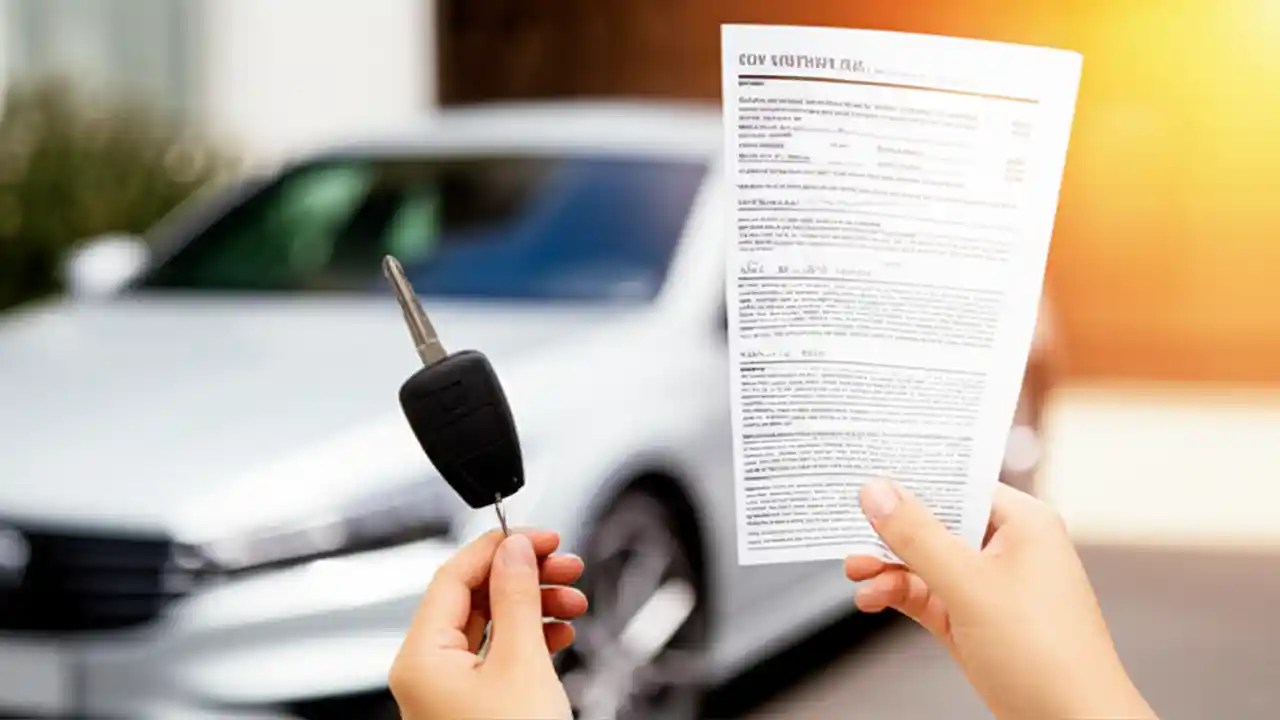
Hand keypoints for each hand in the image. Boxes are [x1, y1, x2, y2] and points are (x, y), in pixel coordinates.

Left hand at [390, 529, 585, 719]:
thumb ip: (516, 599)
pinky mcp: (473, 704)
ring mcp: (448, 690)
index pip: (454, 575)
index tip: (539, 537)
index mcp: (421, 658)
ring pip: (491, 625)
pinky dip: (529, 639)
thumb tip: (514, 551)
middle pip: (474, 597)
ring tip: (571, 601)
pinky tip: (558, 632)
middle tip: (564, 565)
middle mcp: (427, 672)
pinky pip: (498, 655)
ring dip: (534, 606)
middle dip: (526, 577)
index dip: (500, 548)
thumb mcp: (521, 663)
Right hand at [846, 479, 1155, 719]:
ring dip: (888, 566)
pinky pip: (927, 594)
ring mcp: (991, 586)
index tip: (866, 476)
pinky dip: (898, 594)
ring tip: (856, 574)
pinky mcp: (976, 619)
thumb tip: (878, 491)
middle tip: (849, 530)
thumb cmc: (1048, 658)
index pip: (958, 482)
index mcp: (1023, 523)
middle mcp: (1008, 548)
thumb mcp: (970, 586)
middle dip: (890, 532)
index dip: (912, 479)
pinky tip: (872, 599)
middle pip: (935, 523)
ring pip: (926, 561)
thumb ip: (918, 536)